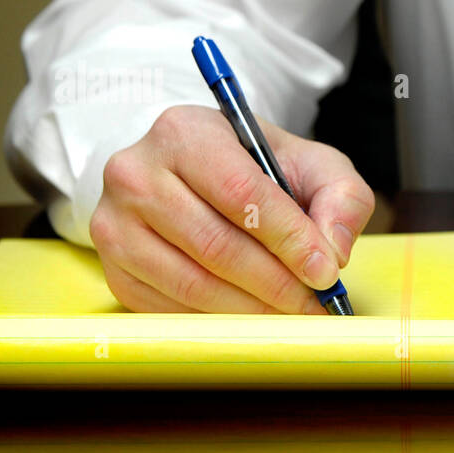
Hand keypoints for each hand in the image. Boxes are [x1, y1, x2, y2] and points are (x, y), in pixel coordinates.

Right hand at [90, 105, 373, 313]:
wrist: (196, 176)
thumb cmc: (259, 170)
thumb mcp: (312, 165)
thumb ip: (340, 198)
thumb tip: (333, 252)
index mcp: (184, 132)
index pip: (240, 192)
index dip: (288, 238)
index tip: (325, 271)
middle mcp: (135, 173)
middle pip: (214, 244)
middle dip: (275, 282)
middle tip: (316, 303)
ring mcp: (114, 225)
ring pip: (191, 283)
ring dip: (251, 309)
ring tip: (292, 313)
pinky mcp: (113, 269)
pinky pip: (169, 308)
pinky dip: (219, 321)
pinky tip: (253, 316)